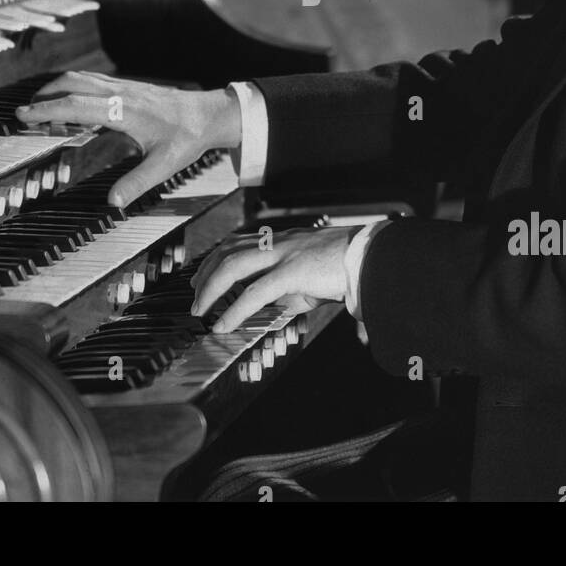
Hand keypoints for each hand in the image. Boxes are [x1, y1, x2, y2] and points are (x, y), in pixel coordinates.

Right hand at [15, 71, 240, 207]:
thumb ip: (137, 183)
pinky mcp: (128, 86)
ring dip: (57, 89)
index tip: (23, 116)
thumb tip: (112, 203)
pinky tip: (70, 105)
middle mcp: (120, 93)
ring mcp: (123, 86)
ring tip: (41, 110)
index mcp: (123, 110)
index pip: (76, 105)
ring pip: (81, 78)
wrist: (208, 114)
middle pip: (72, 83)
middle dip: (44, 96)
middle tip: (24, 115)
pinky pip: (92, 81)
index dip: (46, 110)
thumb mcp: (164, 166)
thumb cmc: (187, 139)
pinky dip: (73, 89)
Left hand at [190, 227, 354, 332]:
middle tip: (194, 297)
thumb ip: (288, 292)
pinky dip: (235, 310)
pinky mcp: (292, 272)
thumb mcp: (309, 279)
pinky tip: (224, 325)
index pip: (237, 242)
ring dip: (211, 289)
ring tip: (201, 311)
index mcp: (281, 241)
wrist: (372, 259)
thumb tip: (272, 309)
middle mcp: (277, 243)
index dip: (214, 258)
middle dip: (205, 274)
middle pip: (227, 251)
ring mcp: (284, 255)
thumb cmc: (345, 268)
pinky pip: (256, 292)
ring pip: (233, 266)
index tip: (201, 275)